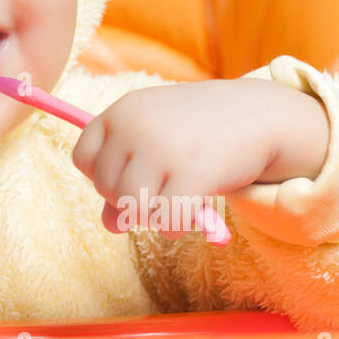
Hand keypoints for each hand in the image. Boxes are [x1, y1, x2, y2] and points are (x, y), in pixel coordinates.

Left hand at [71, 79, 328, 238]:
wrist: (257, 114)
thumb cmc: (199, 132)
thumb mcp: (156, 143)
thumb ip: (127, 180)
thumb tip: (110, 224)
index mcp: (121, 111)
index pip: (82, 159)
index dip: (102, 178)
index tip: (130, 177)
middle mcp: (135, 127)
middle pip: (105, 188)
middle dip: (129, 200)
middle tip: (160, 193)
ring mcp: (161, 149)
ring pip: (130, 208)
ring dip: (151, 218)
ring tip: (173, 207)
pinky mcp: (191, 173)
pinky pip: (165, 219)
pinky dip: (175, 226)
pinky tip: (190, 216)